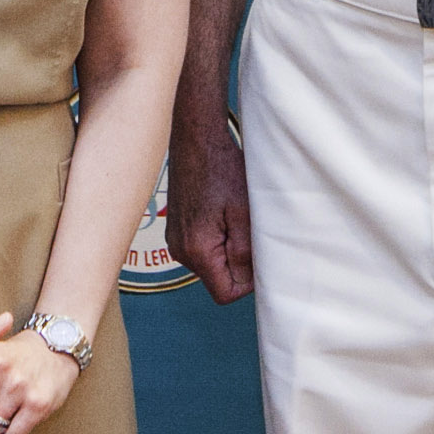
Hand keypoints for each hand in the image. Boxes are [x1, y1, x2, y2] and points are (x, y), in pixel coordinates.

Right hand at [165, 112, 253, 302]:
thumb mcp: (244, 213)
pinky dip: (217, 238)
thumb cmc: (221, 169)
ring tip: (234, 216)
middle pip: (218, 279)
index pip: (225, 294)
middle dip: (238, 263)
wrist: (196, 140)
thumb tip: (250, 280)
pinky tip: (223, 212)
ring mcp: (176, 240)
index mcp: (197, 251)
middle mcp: (181, 251)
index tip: (257, 255)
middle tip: (248, 229)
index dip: (247, 282)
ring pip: (212, 264)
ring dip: (228, 248)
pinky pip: (203, 248)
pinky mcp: (177, 230)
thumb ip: (246, 252)